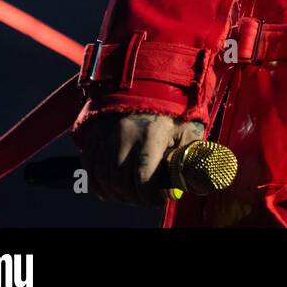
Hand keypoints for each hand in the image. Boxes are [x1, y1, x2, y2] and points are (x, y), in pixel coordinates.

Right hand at [75, 111, 205, 205]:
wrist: (148, 87)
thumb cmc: (172, 113)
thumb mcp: (188, 130)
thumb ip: (190, 157)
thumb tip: (196, 182)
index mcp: (152, 133)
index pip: (144, 177)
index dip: (151, 196)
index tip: (161, 198)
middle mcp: (124, 135)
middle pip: (120, 182)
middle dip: (135, 198)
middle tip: (147, 199)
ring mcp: (105, 136)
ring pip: (103, 179)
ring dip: (118, 195)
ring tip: (134, 195)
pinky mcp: (93, 138)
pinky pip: (89, 172)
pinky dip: (100, 187)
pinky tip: (115, 190)